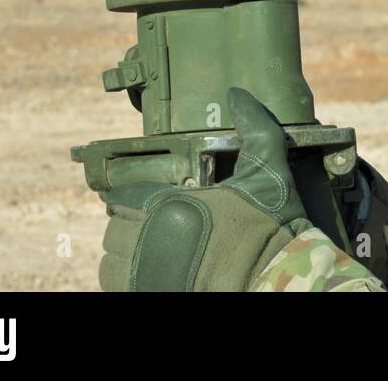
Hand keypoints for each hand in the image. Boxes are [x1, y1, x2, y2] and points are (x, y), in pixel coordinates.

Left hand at [99, 87, 308, 290]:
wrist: (275, 279)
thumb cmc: (270, 225)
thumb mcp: (268, 170)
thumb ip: (255, 129)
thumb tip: (239, 94)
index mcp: (166, 203)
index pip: (124, 196)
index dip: (134, 198)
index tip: (149, 202)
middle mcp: (146, 238)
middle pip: (115, 230)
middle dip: (130, 226)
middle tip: (156, 228)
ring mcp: (143, 273)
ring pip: (112, 263)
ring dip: (125, 257)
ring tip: (152, 254)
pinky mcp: (148, 294)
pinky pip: (119, 288)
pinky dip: (129, 281)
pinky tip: (155, 275)